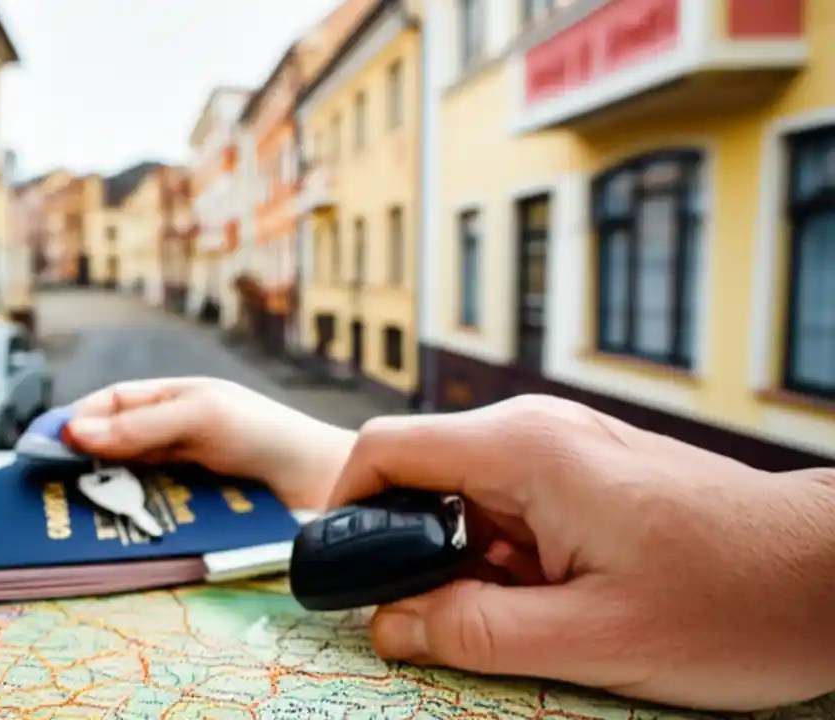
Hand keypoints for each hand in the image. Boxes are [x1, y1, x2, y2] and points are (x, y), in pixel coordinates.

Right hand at [63, 377, 353, 509]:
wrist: (325, 485)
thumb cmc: (267, 434)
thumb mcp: (199, 416)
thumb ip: (139, 425)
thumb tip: (73, 432)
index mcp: (171, 401)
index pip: (108, 405)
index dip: (72, 422)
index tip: (38, 445)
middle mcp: (171, 438)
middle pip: (109, 450)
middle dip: (77, 467)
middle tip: (42, 491)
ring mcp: (181, 478)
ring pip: (125, 488)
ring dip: (101, 501)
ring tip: (70, 519)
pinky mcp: (192, 515)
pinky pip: (150, 519)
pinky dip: (129, 526)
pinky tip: (112, 537)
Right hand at [329, 394, 834, 711]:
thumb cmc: (737, 600)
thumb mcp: (593, 639)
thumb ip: (475, 633)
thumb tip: (390, 627)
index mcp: (526, 451)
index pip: (384, 449)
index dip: (344, 510)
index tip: (341, 576)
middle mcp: (536, 433)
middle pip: (421, 478)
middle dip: (413, 556)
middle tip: (438, 627)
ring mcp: (563, 450)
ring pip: (466, 503)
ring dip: (467, 568)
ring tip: (526, 625)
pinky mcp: (584, 475)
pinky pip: (510, 514)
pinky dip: (507, 564)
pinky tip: (553, 607)